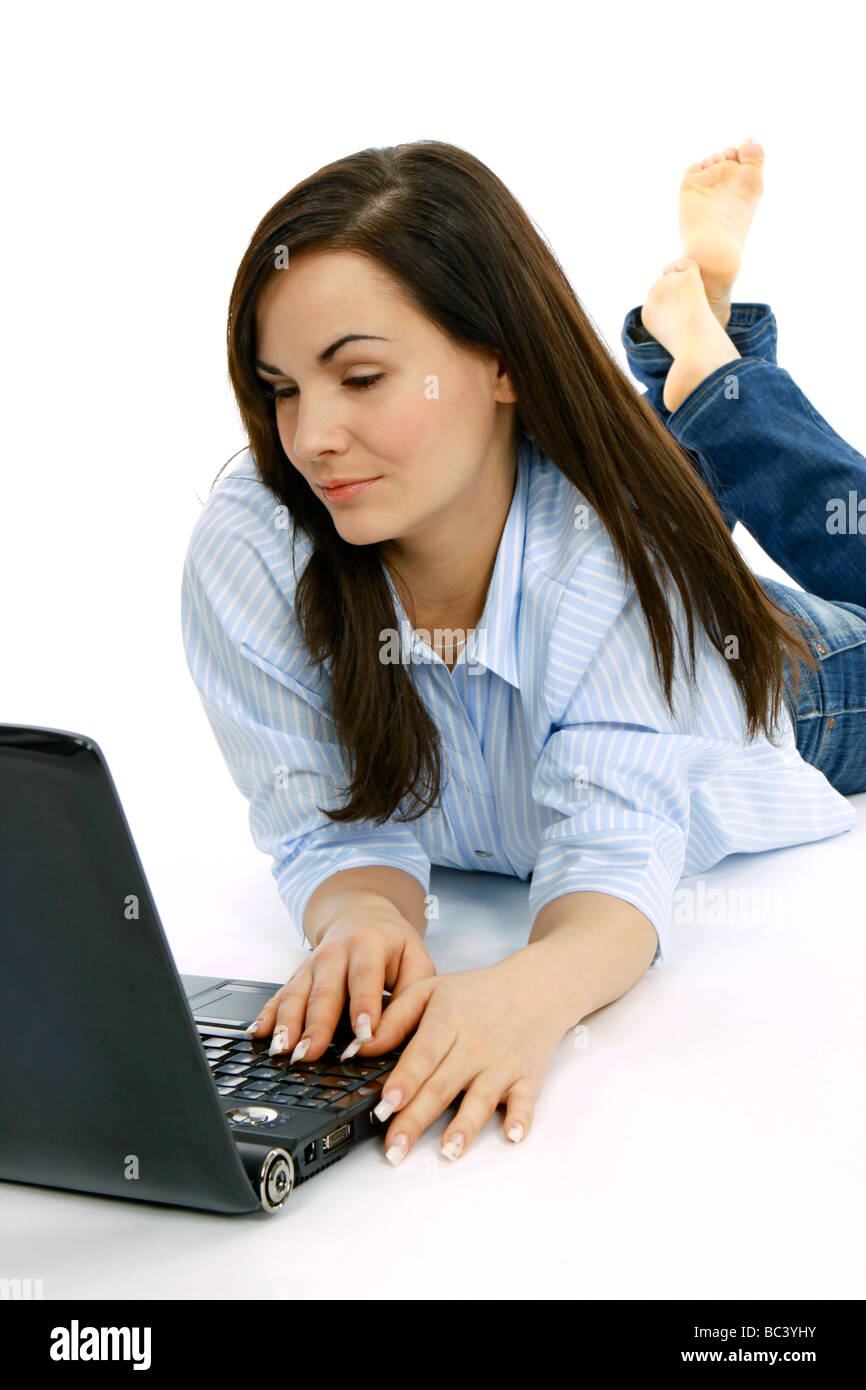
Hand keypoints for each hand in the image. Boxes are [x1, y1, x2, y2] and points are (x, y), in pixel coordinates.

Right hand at [247, 901, 435, 1062]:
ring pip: (297, 994)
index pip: (365, 977)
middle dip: (316, 1025)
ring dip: (287, 1023)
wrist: (362, 916)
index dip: (363, 1006)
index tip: (363, 1036)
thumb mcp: (416, 962)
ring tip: (281, 1049)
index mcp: (369, 945)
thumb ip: (411, 996)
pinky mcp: (298, 976)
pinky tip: (258, 1034)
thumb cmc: (393, 947)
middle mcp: (336, 953)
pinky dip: (268, 1015)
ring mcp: (312, 964)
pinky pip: (280, 996)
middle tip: (309, 1054)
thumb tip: (394, 1034)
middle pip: (325, 991)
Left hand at [350, 946, 573, 1164]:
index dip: (405, 1081)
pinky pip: (525, 1102)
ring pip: (480, 1099)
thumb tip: (360, 1048)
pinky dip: (520, 1119)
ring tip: (448, 1152)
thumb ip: (395, 1018)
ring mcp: (503, 1063)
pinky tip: (512, 1135)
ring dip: (465, 1127)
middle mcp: (476, 1044)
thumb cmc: (476, 994)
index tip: (386, 1105)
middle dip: (417, 1120)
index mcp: (449, 1019)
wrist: (535, 988)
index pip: (423, 1053)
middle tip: (395, 1149)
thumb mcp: (430, 990)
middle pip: (443, 1086)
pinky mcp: (527, 1078)